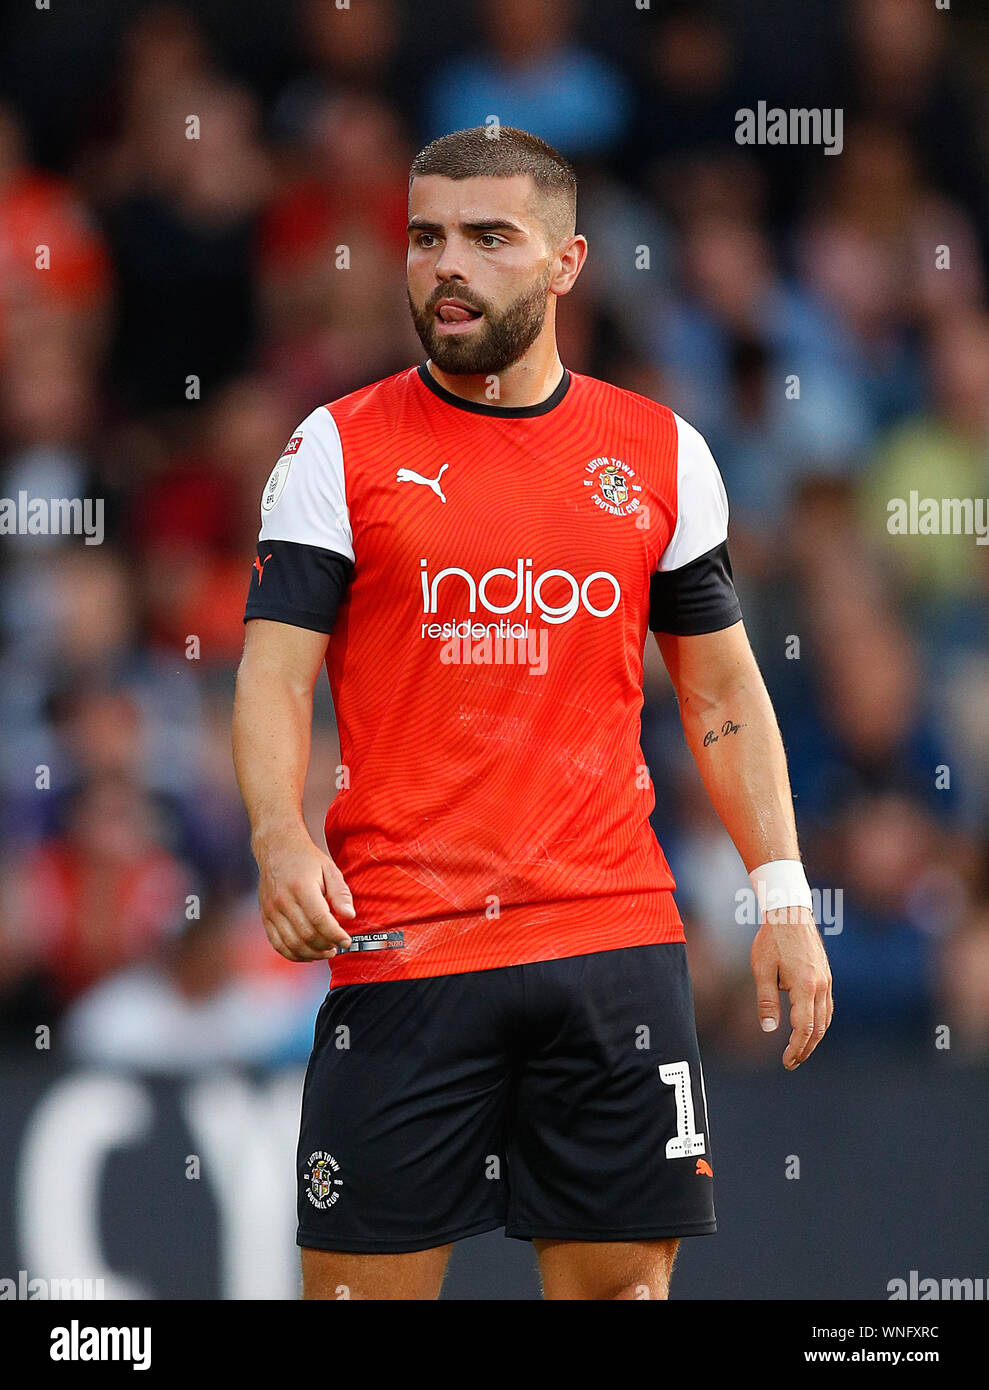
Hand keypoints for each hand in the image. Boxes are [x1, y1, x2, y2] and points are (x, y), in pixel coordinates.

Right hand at [253, 827, 355, 961]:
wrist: (277, 848)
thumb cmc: (306, 859)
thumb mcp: (329, 869)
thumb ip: (340, 893)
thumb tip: (350, 916)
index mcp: (302, 887)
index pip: (320, 920)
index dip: (336, 935)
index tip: (347, 941)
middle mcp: (283, 901)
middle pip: (306, 935)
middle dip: (326, 946)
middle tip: (338, 947)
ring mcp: (271, 911)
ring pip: (292, 944)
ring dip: (312, 954)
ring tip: (326, 952)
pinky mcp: (265, 917)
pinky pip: (277, 944)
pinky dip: (294, 954)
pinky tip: (308, 953)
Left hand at [750, 906, 832, 1069]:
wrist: (790, 913)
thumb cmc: (772, 940)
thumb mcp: (762, 970)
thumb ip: (766, 1001)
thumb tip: (769, 1030)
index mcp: (805, 986)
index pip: (804, 1028)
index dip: (796, 1048)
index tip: (787, 1062)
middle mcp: (821, 985)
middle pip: (818, 1027)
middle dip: (806, 1048)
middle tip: (792, 1062)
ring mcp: (826, 980)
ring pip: (825, 1018)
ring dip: (814, 1037)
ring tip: (800, 1050)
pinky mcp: (826, 975)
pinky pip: (827, 1006)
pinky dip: (819, 1022)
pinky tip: (809, 1027)